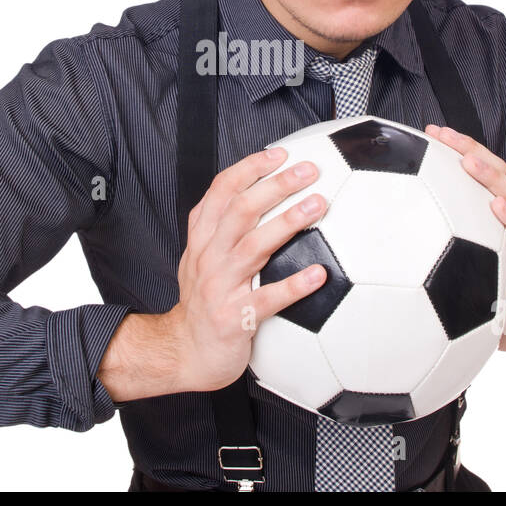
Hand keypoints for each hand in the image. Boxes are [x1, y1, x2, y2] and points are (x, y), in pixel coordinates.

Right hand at [166, 146, 329, 391]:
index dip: (250, 168)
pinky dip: (294, 285)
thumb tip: (264, 193)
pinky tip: (319, 275)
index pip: (221, 191)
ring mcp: (219, 286)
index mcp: (203, 238)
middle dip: (276, 185)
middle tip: (309, 171)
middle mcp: (209, 257)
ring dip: (289, 221)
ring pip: (254, 246)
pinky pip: (267, 298)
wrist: (186, 352)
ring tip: (319, 205)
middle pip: (241, 210)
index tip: (280, 154)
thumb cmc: (205, 301)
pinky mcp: (234, 318)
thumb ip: (225, 227)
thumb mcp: (203, 257)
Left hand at [425, 124, 505, 358]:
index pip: (473, 172)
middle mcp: (505, 219)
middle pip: (493, 173)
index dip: (455, 148)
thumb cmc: (475, 292)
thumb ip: (424, 239)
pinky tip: (495, 207)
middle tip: (445, 136)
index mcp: (485, 214)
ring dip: (491, 176)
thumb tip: (377, 220)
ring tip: (469, 162)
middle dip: (471, 150)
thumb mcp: (444, 265)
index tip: (428, 131)